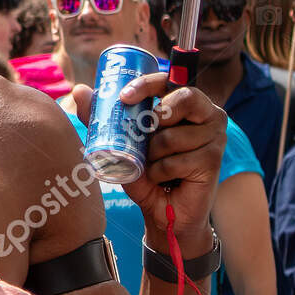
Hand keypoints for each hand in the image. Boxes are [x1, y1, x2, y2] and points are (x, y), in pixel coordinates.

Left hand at [71, 71, 225, 253]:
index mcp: (187, 102)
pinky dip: (160, 173)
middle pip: (182, 98)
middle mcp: (208, 114)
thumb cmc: (147, 174)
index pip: (169, 80)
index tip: (124, 98)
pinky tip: (164, 180)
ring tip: (154, 167)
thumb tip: (78, 91)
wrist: (163, 213)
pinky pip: (176, 161)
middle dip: (155, 119)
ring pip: (172, 136)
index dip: (146, 85)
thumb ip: (102, 119)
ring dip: (153, 156)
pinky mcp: (213, 160)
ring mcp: (215, 136)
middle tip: (144, 138)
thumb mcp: (122, 144)